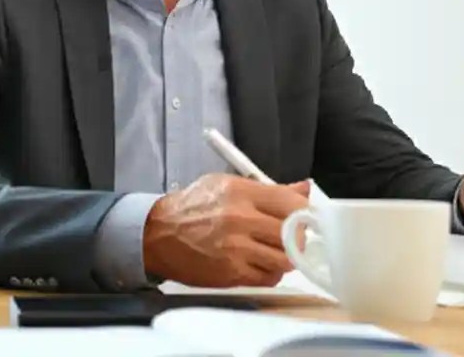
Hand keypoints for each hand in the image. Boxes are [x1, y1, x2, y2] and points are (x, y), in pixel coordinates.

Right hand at [143, 174, 309, 287]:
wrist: (156, 235)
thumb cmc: (190, 208)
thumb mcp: (225, 185)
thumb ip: (267, 189)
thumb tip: (303, 188)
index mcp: (239, 192)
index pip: (290, 201)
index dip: (305, 211)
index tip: (307, 217)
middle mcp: (239, 219)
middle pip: (293, 232)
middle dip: (299, 236)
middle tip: (293, 236)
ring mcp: (235, 248)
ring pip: (286, 259)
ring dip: (286, 257)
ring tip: (275, 251)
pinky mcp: (231, 273)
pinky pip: (268, 278)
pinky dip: (270, 273)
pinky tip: (259, 264)